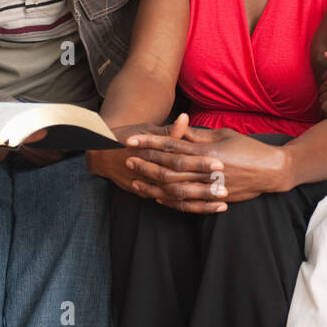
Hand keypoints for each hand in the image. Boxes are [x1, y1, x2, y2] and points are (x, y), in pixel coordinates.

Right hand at [88, 114, 216, 199]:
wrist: (100, 154)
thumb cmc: (127, 137)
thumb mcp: (147, 130)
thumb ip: (169, 130)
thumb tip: (185, 117)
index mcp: (153, 152)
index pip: (180, 158)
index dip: (200, 161)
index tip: (220, 163)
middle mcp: (150, 171)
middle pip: (181, 181)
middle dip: (204, 185)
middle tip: (226, 187)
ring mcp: (148, 186)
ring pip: (177, 197)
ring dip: (201, 200)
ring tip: (223, 201)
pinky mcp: (148, 195)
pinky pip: (172, 205)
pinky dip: (191, 208)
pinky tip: (209, 209)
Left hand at [126, 123, 289, 209]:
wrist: (272, 170)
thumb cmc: (249, 148)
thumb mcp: (224, 135)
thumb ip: (199, 135)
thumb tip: (178, 128)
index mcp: (207, 150)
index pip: (173, 144)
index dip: (151, 142)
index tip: (133, 140)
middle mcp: (207, 168)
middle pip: (170, 167)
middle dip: (147, 163)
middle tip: (128, 160)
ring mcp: (211, 186)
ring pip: (176, 187)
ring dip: (154, 184)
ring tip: (136, 182)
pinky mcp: (216, 198)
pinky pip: (189, 202)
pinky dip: (172, 200)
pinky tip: (157, 198)